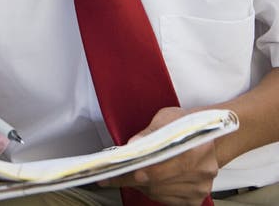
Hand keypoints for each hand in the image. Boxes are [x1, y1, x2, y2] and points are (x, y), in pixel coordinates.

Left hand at [99, 107, 218, 205]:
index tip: (121, 171)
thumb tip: (133, 145)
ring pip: (159, 192)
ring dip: (141, 184)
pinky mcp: (195, 199)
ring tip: (126, 173)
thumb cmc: (184, 124)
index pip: (164, 164)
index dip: (142, 170)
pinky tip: (144, 180)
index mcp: (199, 147)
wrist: (203, 134)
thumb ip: (151, 131)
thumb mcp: (167, 117)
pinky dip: (151, 190)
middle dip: (133, 177)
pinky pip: (165, 199)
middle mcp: (203, 171)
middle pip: (159, 181)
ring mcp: (200, 187)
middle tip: (113, 174)